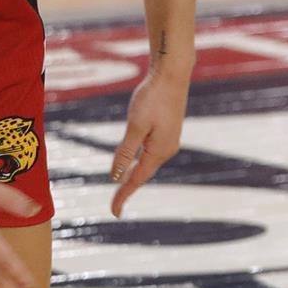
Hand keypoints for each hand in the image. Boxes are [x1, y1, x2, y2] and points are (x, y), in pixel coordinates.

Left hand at [110, 67, 189, 216]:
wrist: (172, 75)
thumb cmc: (153, 97)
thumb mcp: (135, 126)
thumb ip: (125, 152)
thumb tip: (116, 176)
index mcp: (159, 151)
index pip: (136, 180)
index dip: (123, 195)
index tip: (114, 213)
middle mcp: (167, 149)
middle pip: (144, 174)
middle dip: (129, 188)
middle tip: (115, 205)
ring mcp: (169, 141)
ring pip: (148, 163)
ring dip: (134, 175)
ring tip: (121, 188)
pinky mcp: (168, 132)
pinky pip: (151, 153)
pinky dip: (140, 161)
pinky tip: (133, 162)